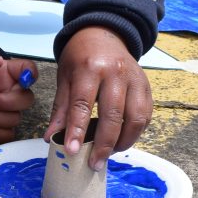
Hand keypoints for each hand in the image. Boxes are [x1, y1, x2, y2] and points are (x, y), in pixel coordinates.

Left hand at [46, 26, 150, 168]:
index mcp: (90, 68)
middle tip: (94, 164)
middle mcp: (116, 72)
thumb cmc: (80, 56)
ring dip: (123, 141)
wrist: (103, 33)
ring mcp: (135, 79)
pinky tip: (122, 141)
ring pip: (135, 118)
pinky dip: (135, 132)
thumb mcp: (64, 77)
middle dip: (104, 144)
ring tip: (109, 154)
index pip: (83, 104)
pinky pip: (145, 115)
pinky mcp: (146, 86)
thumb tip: (51, 137)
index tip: (72, 151)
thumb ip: (61, 108)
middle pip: (113, 115)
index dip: (77, 130)